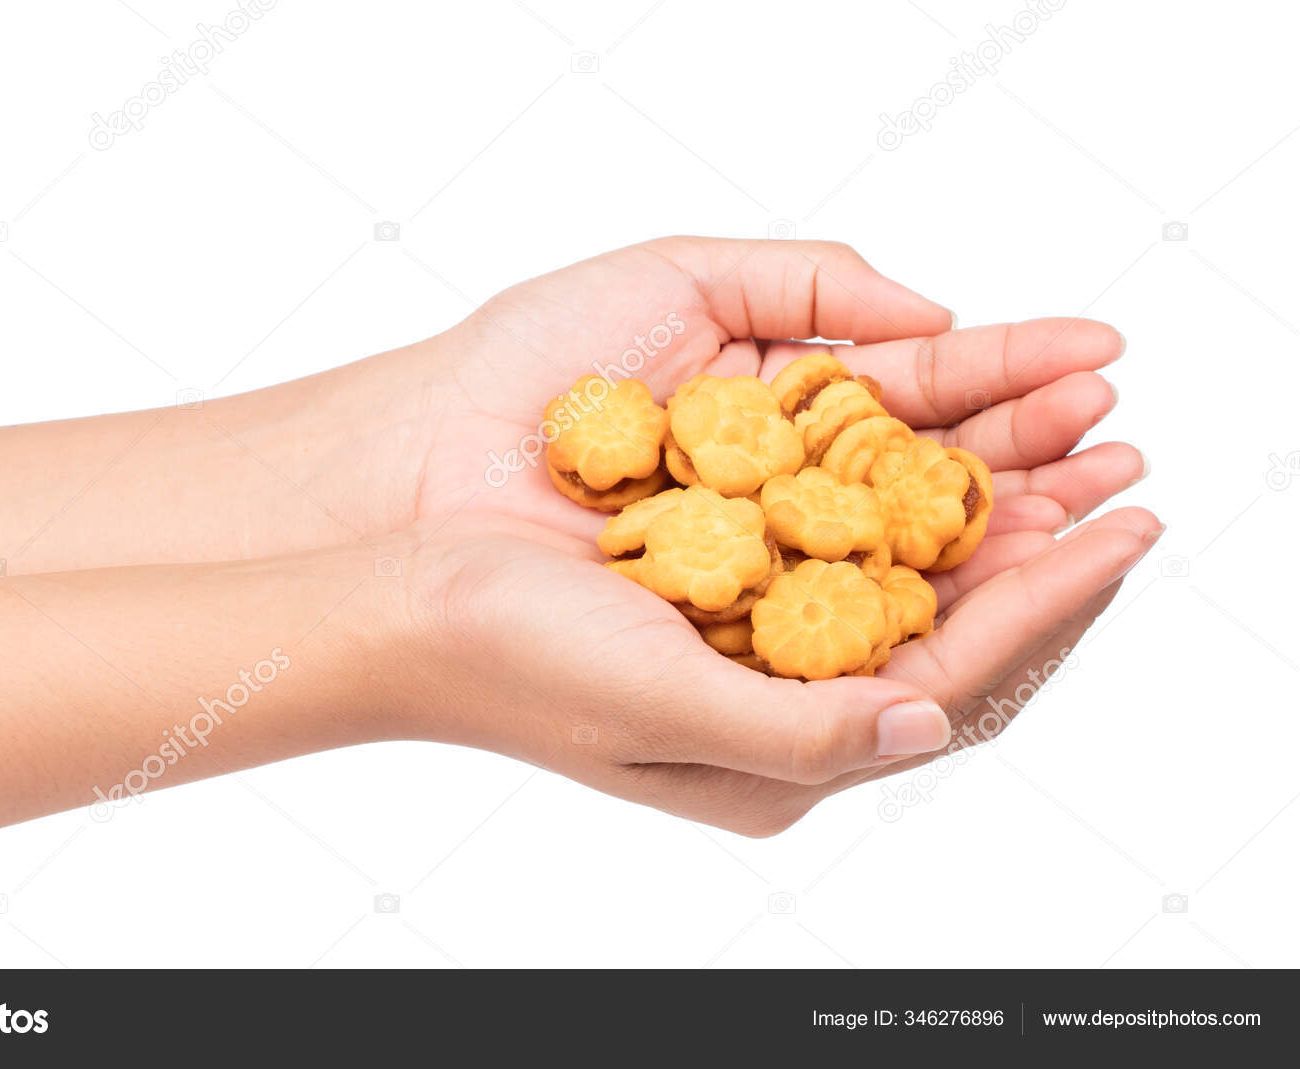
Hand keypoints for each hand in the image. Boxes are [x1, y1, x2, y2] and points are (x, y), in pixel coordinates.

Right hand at [368, 236, 1156, 833]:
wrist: (396, 582)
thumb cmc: (510, 659)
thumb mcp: (661, 712)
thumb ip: (802, 735)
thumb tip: (932, 728)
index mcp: (776, 748)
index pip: (949, 682)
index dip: (1045, 607)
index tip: (1118, 532)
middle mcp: (777, 683)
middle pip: (945, 613)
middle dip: (1039, 541)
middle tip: (1123, 470)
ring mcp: (750, 608)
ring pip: (902, 548)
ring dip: (986, 486)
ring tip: (1068, 425)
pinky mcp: (718, 541)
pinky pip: (835, 500)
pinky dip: (901, 457)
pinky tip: (945, 416)